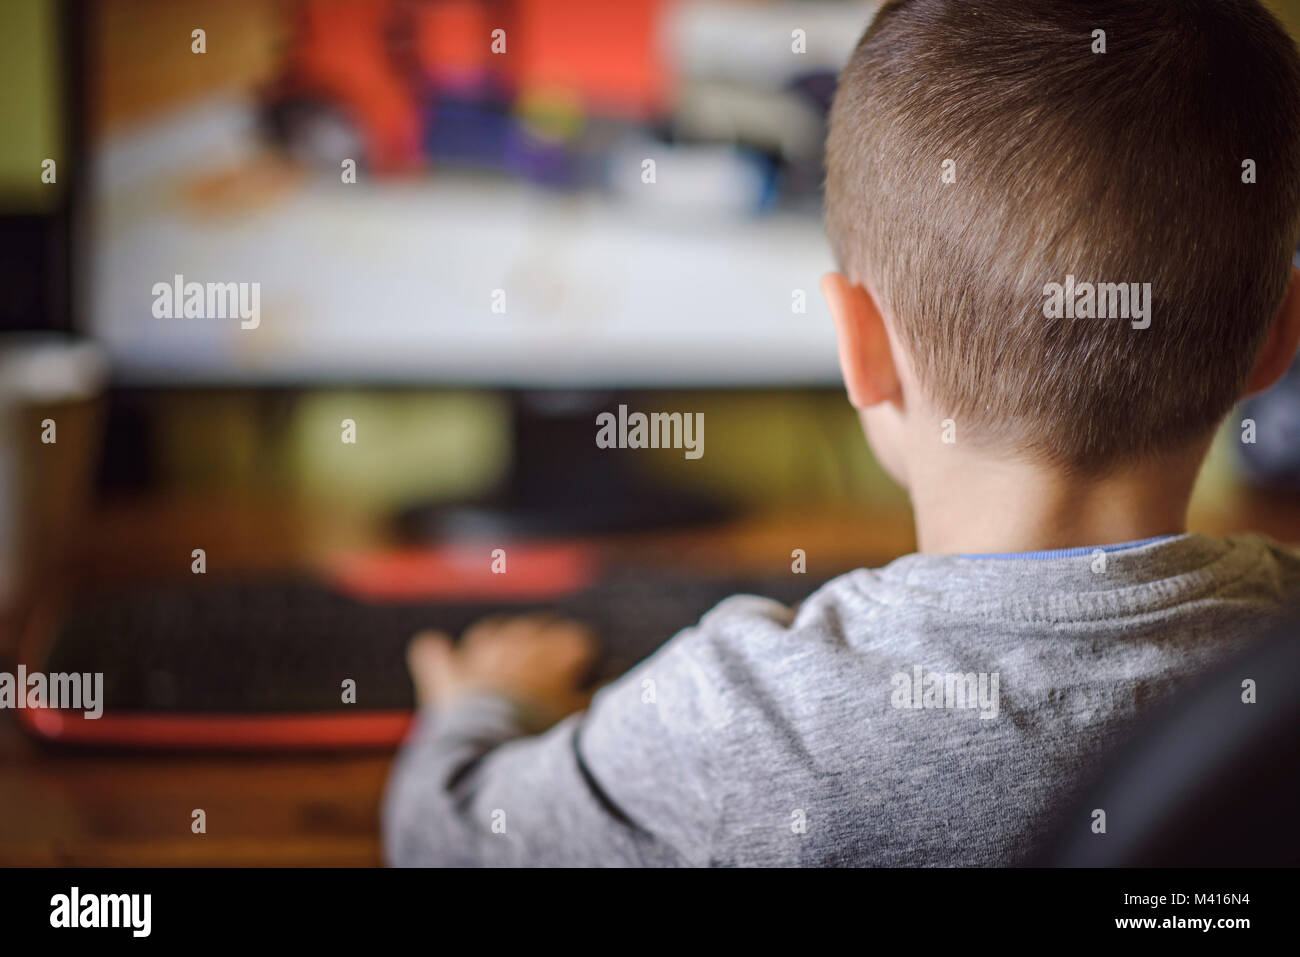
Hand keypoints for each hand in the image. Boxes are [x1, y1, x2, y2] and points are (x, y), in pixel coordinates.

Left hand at [407, 614, 596, 722]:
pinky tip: (434, 646)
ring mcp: (481, 656)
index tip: (585, 674)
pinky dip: (436, 652)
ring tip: (512, 659)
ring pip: (495, 632)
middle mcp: (518, 643)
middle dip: (549, 646)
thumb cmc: (544, 731)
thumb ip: (599, 694)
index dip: (582, 660)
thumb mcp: (580, 715)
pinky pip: (435, 652)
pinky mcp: (449, 675)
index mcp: (554, 650)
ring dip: (505, 642)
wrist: (494, 748)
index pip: (577, 641)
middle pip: (539, 630)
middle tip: (553, 675)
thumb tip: (612, 682)